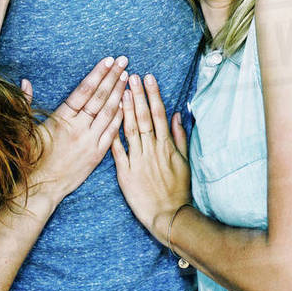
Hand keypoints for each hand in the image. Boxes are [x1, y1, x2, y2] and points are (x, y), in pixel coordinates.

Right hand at [26, 57, 127, 204]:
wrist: (40, 188)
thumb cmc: (30, 157)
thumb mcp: (25, 128)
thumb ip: (26, 102)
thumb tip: (25, 81)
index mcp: (61, 119)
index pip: (84, 91)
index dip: (97, 74)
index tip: (107, 60)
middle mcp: (78, 128)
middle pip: (99, 97)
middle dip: (112, 77)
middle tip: (124, 61)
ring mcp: (89, 141)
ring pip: (109, 113)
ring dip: (119, 93)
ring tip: (127, 76)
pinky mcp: (96, 155)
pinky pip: (112, 133)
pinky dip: (120, 117)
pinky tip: (128, 104)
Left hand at [110, 73, 190, 239]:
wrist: (168, 215)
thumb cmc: (178, 188)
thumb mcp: (184, 161)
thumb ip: (180, 137)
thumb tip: (178, 114)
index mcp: (166, 145)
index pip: (158, 114)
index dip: (152, 94)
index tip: (148, 77)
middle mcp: (151, 149)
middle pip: (143, 117)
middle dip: (137, 95)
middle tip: (130, 76)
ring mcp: (137, 160)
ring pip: (130, 130)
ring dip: (125, 109)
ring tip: (119, 90)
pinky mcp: (125, 173)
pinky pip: (117, 151)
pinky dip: (113, 135)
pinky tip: (107, 120)